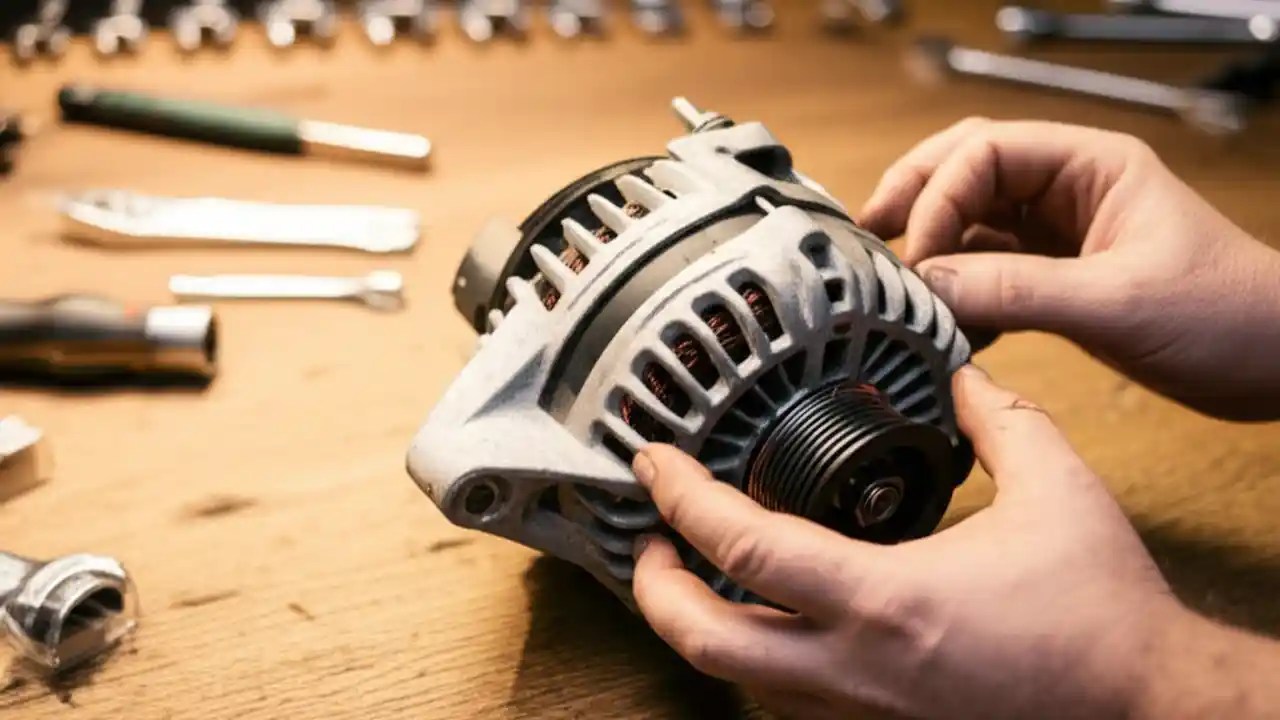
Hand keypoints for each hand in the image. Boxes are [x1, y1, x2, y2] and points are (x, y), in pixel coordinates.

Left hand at [630, 367, 1179, 719]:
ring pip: (742, 680)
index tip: (653, 463)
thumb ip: (1003, 422)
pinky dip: (758, 658)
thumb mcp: (1058, 491)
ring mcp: (865, 710)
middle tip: (650, 539)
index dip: (681, 500)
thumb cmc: (1104, 618)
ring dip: (703, 626)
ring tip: (696, 572)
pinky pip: (790, 699)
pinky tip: (770, 618)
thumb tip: (964, 382)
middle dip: (655, 590)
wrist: (1145, 709)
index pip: (745, 549)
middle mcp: (858, 668)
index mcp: (886, 600)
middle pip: (707, 643)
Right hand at [858, 119, 1279, 420]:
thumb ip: (1016, 291)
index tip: (918, 254)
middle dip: (914, 197)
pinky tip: (942, 317)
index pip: (985, 153)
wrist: (1277, 364)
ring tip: (893, 279)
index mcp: (1092, 165)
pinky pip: (987, 269)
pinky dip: (957, 289)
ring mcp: (1060, 232)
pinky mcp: (1057, 276)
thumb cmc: (1231, 315)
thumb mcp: (1117, 301)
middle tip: (869, 232)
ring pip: (970, 221)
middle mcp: (1069, 189)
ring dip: (930, 246)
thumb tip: (927, 286)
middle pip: (966, 170)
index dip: (939, 196)